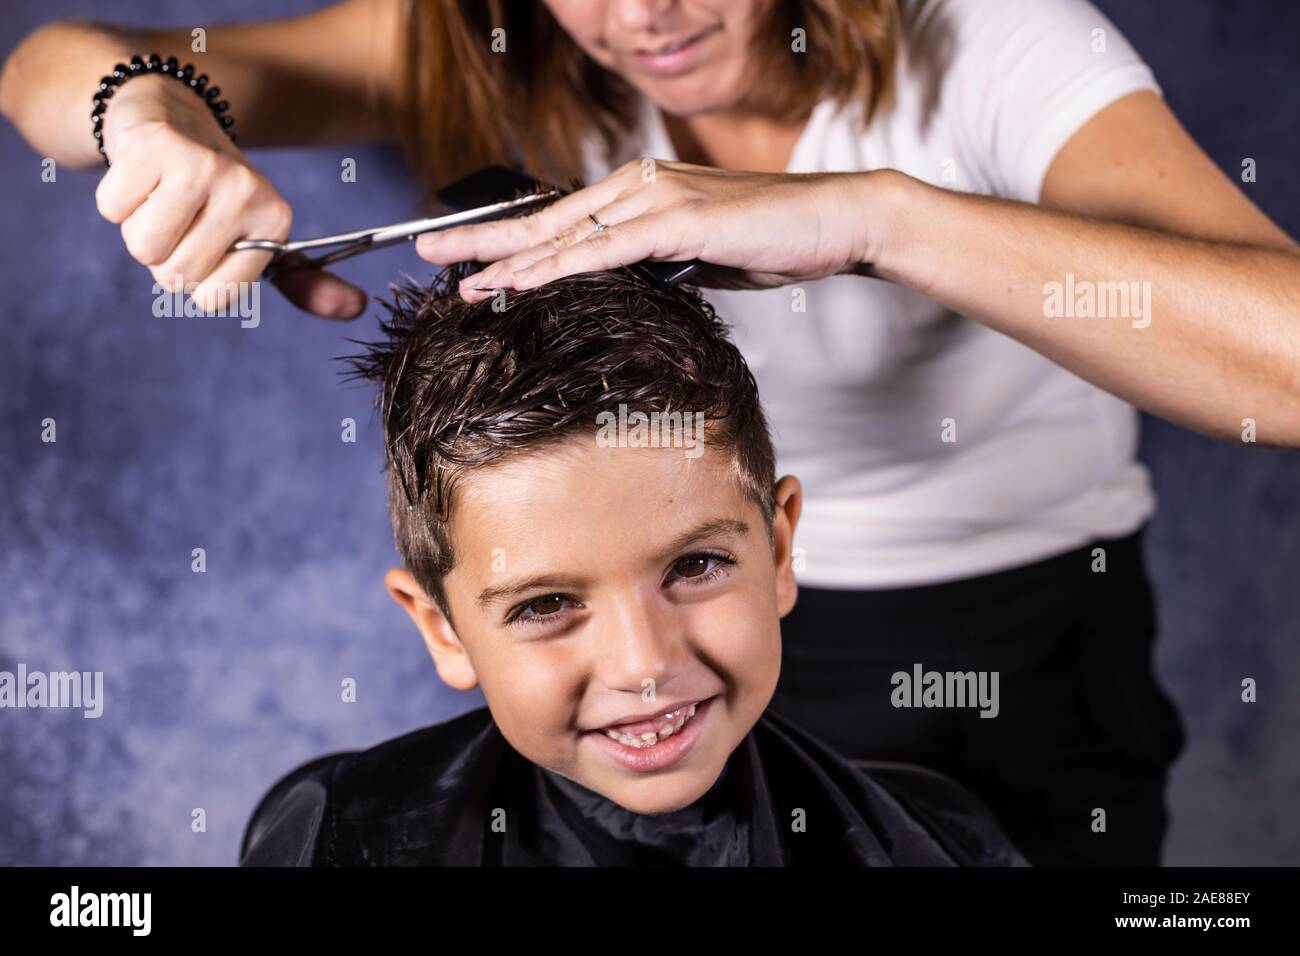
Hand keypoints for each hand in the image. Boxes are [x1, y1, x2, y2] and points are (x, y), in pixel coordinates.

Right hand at [95, 74, 365, 318]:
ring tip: (161, 197)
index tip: (207, 244)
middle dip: (164, 256)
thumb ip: (305, 283)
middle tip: (180, 216)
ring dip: (138, 228)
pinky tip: (141, 174)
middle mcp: (246, 191)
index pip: (214, 299)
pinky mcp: (154, 145)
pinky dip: (116, 200)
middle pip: (175, 275)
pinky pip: (113, 210)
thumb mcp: (264, 239)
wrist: (173, 113)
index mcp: (275, 220)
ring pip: (143, 246)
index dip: (196, 282)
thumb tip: (359, 308)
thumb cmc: (216, 195)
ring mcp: (202, 165)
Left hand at [415, 159, 892, 300]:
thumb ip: (657, 260)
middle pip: (546, 217)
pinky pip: (602, 251)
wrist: (836, 219)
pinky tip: (518, 282)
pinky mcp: (678, 221)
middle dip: (482, 238)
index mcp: (642, 191)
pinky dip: (556, 268)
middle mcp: (639, 186)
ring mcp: (657, 199)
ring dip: (506, 258)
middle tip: (426, 251)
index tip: (469, 257)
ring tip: (454, 275)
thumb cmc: (774, 238)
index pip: (564, 218)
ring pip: (565, 234)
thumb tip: (627, 282)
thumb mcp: (701, 252)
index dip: (512, 238)